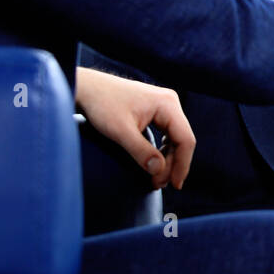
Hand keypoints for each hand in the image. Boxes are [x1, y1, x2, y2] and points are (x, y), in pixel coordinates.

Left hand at [74, 67, 195, 189]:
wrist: (87, 88)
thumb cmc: (102, 105)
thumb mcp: (120, 131)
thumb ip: (141, 151)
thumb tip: (160, 171)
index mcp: (167, 104)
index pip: (185, 139)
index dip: (182, 165)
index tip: (174, 186)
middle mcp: (170, 103)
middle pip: (182, 140)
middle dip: (173, 165)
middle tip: (159, 184)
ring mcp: (164, 106)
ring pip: (175, 138)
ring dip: (168, 159)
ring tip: (156, 178)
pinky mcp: (157, 110)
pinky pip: (167, 134)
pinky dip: (162, 150)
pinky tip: (155, 163)